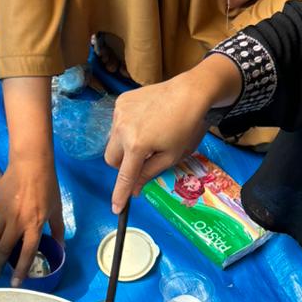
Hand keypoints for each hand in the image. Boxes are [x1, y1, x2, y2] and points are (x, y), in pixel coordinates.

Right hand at [0, 155, 63, 283]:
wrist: (31, 164)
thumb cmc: (47, 186)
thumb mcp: (57, 209)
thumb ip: (57, 230)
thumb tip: (61, 247)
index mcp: (33, 225)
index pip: (26, 253)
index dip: (21, 270)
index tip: (15, 283)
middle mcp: (16, 223)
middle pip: (5, 249)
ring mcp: (2, 213)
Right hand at [104, 55, 241, 213]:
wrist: (190, 92)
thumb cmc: (185, 127)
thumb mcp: (171, 156)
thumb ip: (149, 173)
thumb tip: (134, 190)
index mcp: (136, 146)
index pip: (124, 176)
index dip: (119, 194)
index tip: (116, 208)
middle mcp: (122, 129)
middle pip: (111, 159)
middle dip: (122, 165)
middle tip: (141, 161)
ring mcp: (119, 113)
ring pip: (112, 140)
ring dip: (124, 145)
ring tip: (147, 135)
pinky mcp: (121, 101)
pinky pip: (117, 123)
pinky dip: (127, 128)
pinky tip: (145, 120)